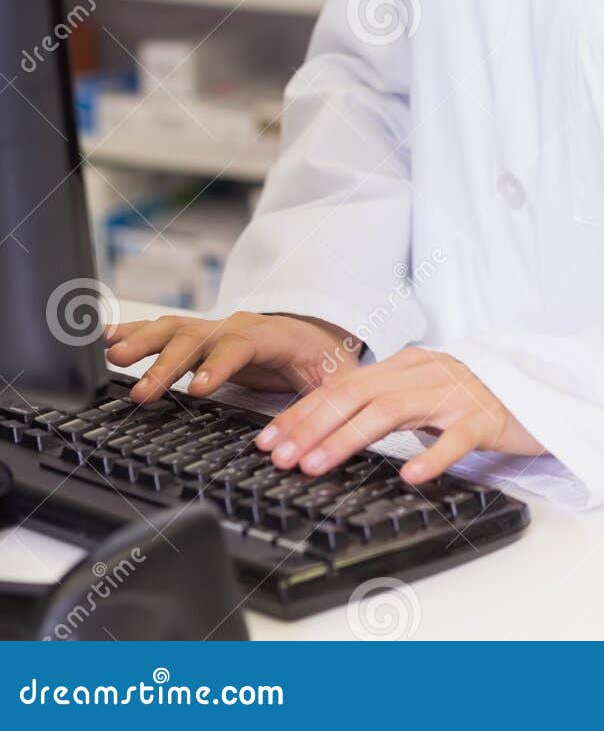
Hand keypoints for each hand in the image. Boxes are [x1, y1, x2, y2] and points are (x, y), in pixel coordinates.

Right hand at [103, 310, 363, 402]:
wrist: (320, 338)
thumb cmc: (326, 363)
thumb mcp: (338, 381)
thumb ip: (326, 403)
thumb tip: (306, 436)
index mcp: (274, 336)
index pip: (242, 345)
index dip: (218, 365)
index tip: (198, 388)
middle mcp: (239, 326)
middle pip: (199, 337)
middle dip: (167, 363)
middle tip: (143, 391)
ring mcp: (216, 329)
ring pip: (175, 328)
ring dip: (142, 342)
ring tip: (113, 357)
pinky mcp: (199, 337)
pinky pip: (162, 330)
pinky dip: (133, 332)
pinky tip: (106, 339)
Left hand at [252, 345, 546, 483]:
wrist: (541, 394)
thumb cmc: (478, 401)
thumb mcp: (425, 396)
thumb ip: (386, 405)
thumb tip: (331, 433)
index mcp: (407, 366)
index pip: (343, 386)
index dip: (303, 412)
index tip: (271, 439)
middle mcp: (425, 373)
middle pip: (357, 394)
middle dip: (311, 425)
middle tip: (280, 455)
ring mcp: (456, 394)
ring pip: (392, 411)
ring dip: (348, 438)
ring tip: (317, 464)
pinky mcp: (485, 419)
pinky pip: (456, 438)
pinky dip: (431, 455)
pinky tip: (410, 475)